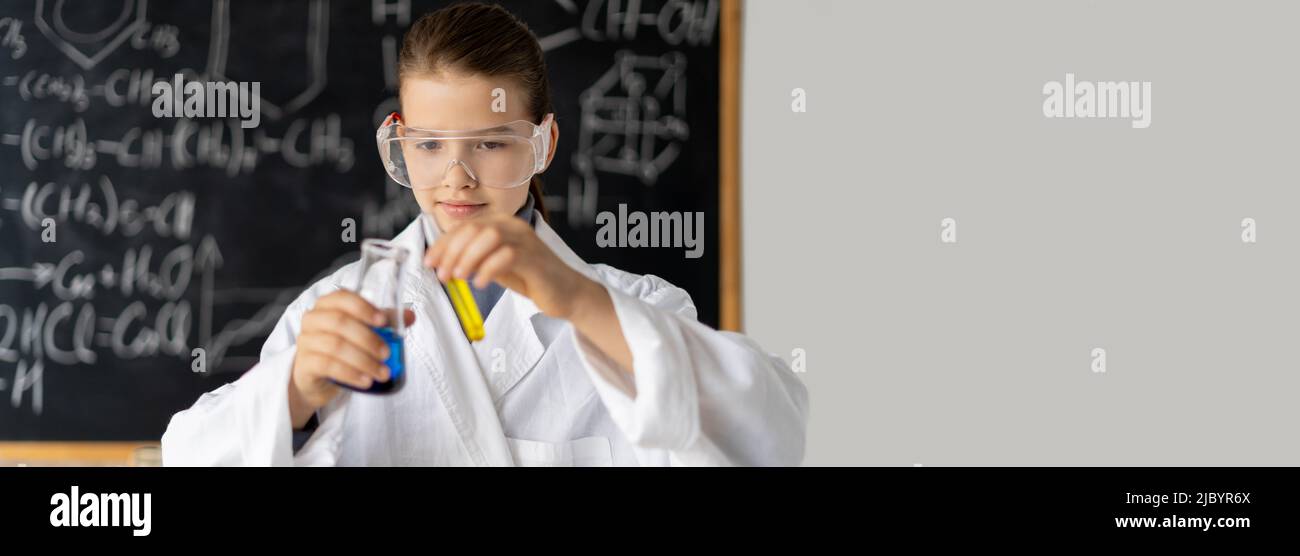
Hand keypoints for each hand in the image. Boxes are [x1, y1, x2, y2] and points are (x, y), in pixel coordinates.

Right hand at [288, 290, 414, 427]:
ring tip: (382, 373)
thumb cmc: (341, 347)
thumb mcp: (362, 331)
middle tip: (387, 354)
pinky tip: (366, 381)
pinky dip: (350, 373)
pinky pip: (328, 366)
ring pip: (335, 346)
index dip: (364, 308)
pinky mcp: (304, 363)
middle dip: (368, 339)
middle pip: (340, 323)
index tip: (382, 322)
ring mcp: (306, 341)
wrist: (316, 377)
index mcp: (328, 304)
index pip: (343, 298)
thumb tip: (409, 315)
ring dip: (363, 361)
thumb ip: (384, 321)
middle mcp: (313, 319)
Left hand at [422, 214, 597, 319]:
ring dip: (467, 258)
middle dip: (451, 252)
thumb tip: (443, 261)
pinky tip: (480, 283)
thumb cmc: (530, 277)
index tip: (430, 263)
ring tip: (460, 278)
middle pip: (473, 229)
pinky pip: (507, 256)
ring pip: (488, 237)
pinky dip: (488, 269)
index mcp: (501, 223)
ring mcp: (526, 240)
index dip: (443, 244)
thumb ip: (474, 258)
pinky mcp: (534, 258)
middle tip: (443, 275)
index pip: (464, 227)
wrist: (565, 292)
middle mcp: (513, 226)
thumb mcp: (495, 264)